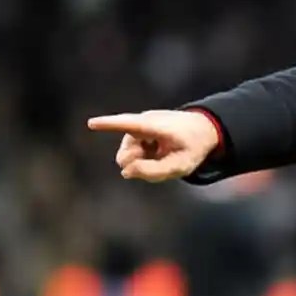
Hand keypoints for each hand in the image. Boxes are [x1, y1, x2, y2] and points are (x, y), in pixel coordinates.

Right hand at [88, 109, 219, 181]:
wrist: (203, 129)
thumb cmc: (193, 147)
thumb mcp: (180, 166)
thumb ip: (154, 172)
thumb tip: (125, 172)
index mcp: (157, 126)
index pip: (130, 125)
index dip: (111, 124)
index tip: (92, 123)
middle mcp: (143, 123)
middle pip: (126, 154)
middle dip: (137, 166)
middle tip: (159, 163)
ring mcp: (139, 126)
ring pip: (128, 155)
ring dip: (142, 162)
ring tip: (163, 157)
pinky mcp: (137, 131)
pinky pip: (132, 151)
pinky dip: (143, 158)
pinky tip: (158, 154)